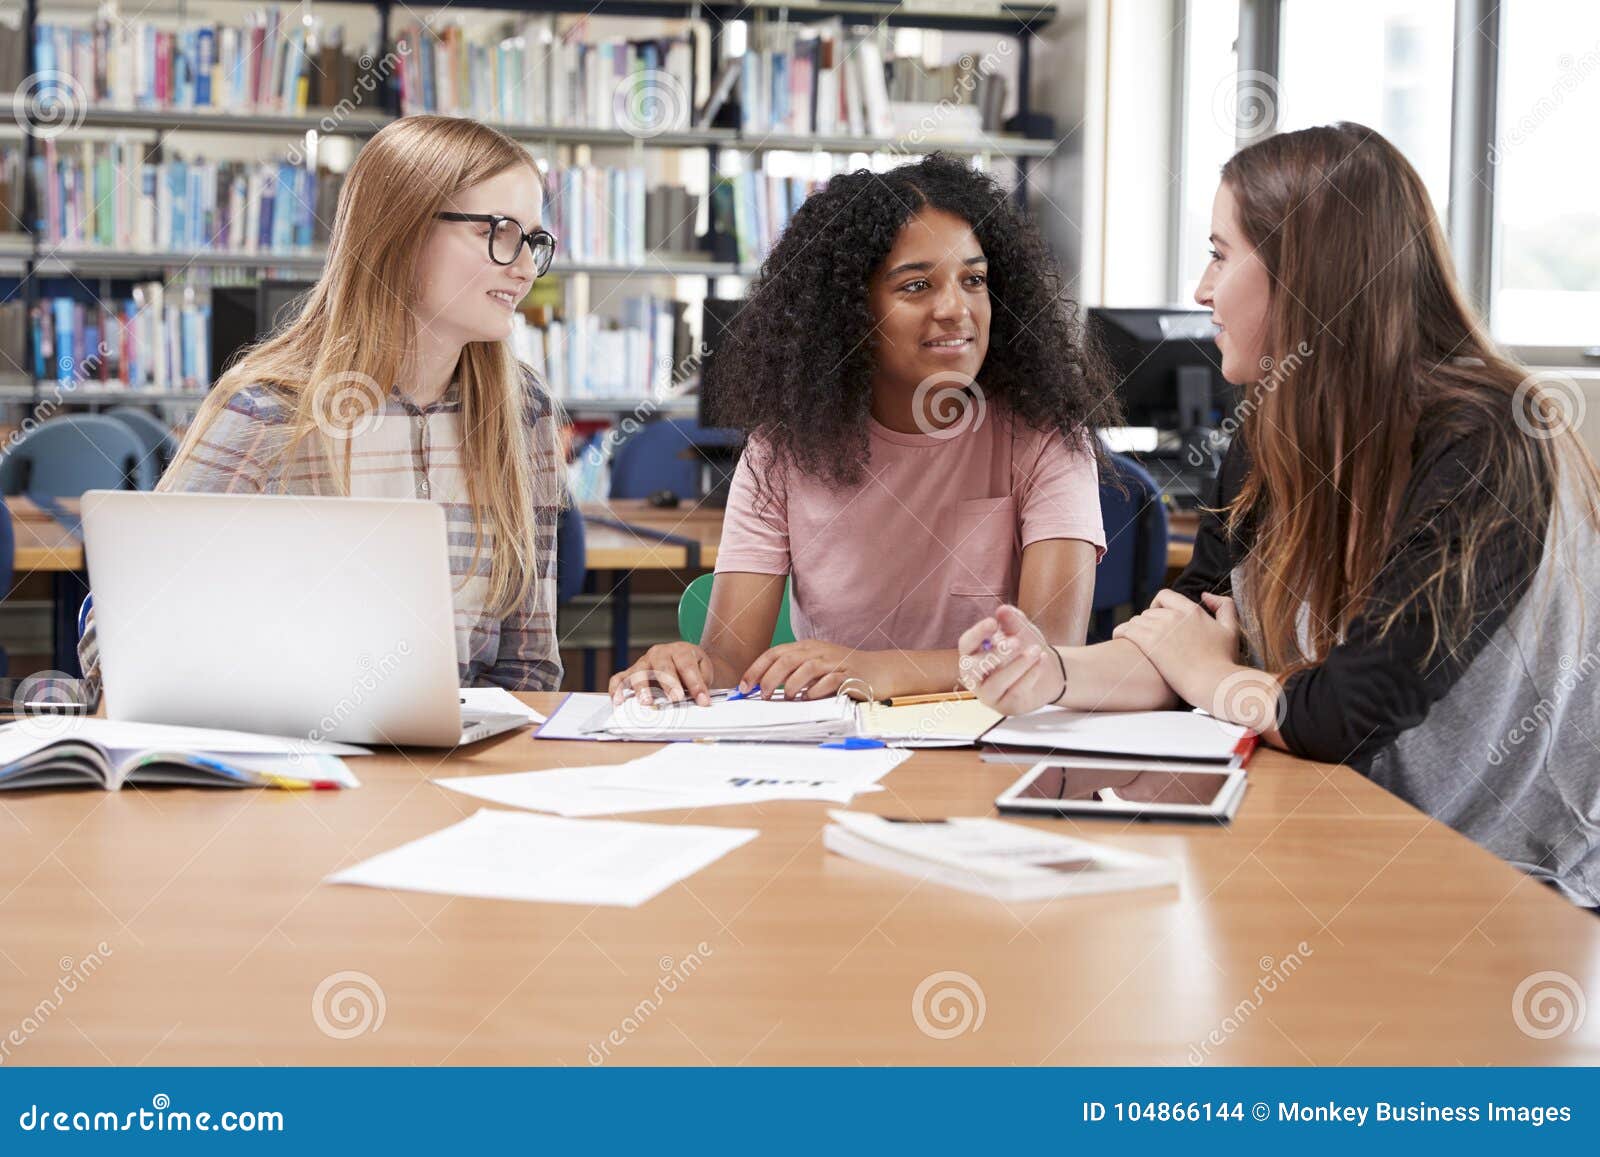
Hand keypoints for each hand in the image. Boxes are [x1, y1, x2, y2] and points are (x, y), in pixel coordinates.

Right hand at [609, 642, 716, 706]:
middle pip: (662, 667)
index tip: (702, 700)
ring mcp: (644, 662)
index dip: (695, 684)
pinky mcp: (632, 672)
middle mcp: (660, 653)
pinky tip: (619, 701)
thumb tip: (699, 701)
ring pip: (640, 672)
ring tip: (646, 702)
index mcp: (680, 650)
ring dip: (642, 687)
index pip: (687, 666)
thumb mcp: (704, 671)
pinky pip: (620, 678)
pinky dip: (617, 689)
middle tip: (675, 699)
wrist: (684, 658)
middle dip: (669, 684)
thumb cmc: (693, 666)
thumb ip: (701, 684)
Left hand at [738, 641, 888, 701]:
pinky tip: (810, 698)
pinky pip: (831, 681)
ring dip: (793, 684)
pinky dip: (818, 690)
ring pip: (807, 667)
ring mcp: (835, 662)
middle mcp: (819, 651)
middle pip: (788, 659)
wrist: (881, 670)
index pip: (775, 653)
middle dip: (770, 677)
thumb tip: (763, 688)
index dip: (756, 668)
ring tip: (787, 698)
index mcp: (807, 647)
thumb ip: (793, 672)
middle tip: (762, 695)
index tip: (744, 686)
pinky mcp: (851, 675)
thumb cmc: (844, 671)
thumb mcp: (816, 666)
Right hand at [956, 604, 1065, 715]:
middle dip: (995, 654)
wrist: (1046, 674)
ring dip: (1017, 665)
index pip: (966, 644)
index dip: (977, 634)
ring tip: (1036, 651)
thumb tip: (1003, 609)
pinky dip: (1030, 675)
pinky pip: (1015, 692)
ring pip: (996, 683)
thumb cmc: (1025, 650)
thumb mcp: (1021, 631)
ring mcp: (988, 694)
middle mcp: (974, 676)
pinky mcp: (1005, 706)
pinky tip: (1041, 662)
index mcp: (972, 654)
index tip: (993, 623)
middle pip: (973, 667)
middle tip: (1016, 641)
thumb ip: (1012, 621)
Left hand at [1111, 590, 1241, 705]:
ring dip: (1134, 630)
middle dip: (1147, 622)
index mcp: (1192, 610)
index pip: (1165, 596)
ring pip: (1136, 620)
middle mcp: (1174, 615)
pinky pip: (1125, 630)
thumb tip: (1205, 595)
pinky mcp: (1149, 642)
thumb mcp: (1231, 629)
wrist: (1214, 682)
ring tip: (1133, 642)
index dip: (1158, 605)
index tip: (1158, 619)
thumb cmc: (1224, 661)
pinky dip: (1120, 633)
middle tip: (1148, 638)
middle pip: (1149, 611)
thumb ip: (1224, 607)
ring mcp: (1160, 628)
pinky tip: (1118, 640)